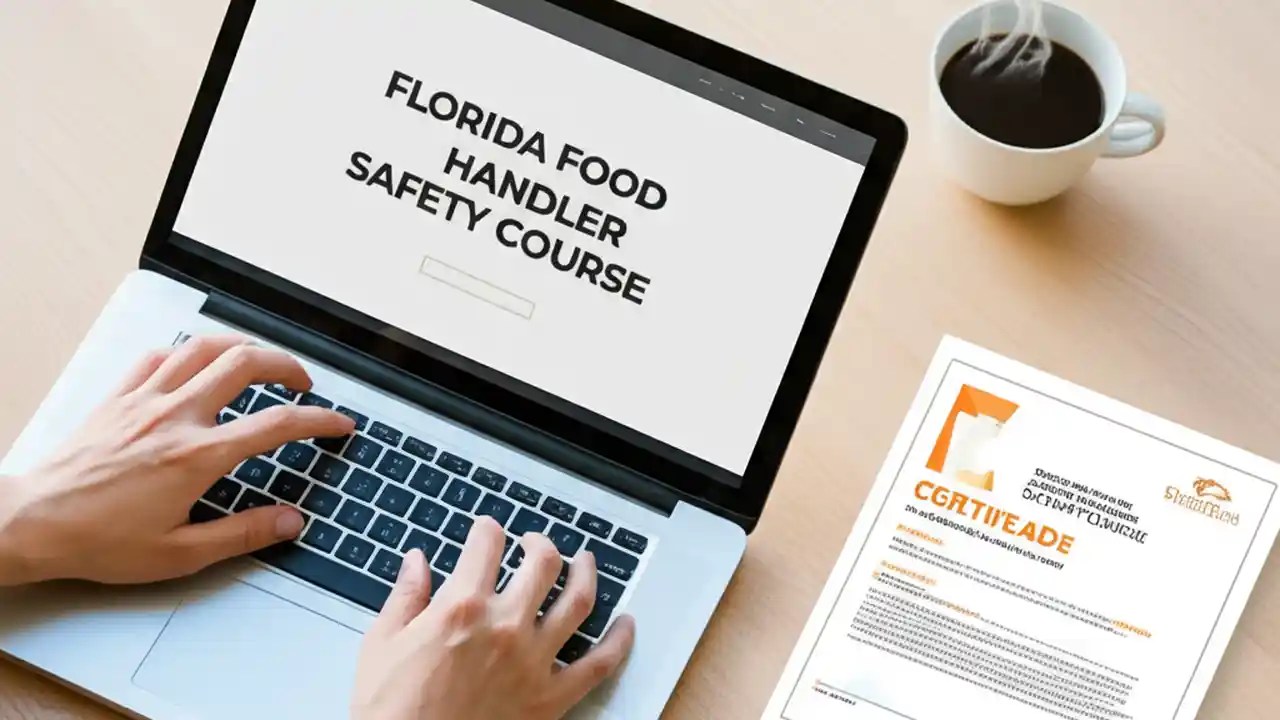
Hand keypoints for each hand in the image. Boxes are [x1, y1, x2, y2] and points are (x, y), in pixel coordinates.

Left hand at [0, 336, 353, 585]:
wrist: (31, 523)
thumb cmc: (98, 541)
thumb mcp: (180, 554)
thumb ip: (243, 534)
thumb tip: (289, 522)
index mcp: (197, 456)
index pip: (277, 424)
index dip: (320, 420)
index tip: (338, 423)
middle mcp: (175, 417)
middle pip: (246, 363)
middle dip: (287, 364)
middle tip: (304, 381)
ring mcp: (145, 400)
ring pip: (205, 347)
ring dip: (243, 346)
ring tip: (261, 359)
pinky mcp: (118, 397)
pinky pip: (161, 356)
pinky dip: (189, 352)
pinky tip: (196, 364)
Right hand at [352, 518, 635, 719]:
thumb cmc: (391, 712)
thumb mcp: (382, 645)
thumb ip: (406, 596)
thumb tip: (416, 562)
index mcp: (461, 608)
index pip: (487, 545)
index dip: (488, 529)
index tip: (487, 529)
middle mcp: (505, 627)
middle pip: (542, 563)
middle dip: (539, 543)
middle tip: (533, 543)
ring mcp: (534, 662)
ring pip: (578, 602)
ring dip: (586, 574)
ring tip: (585, 561)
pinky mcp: (550, 698)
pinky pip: (598, 664)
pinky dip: (619, 641)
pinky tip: (625, 624)